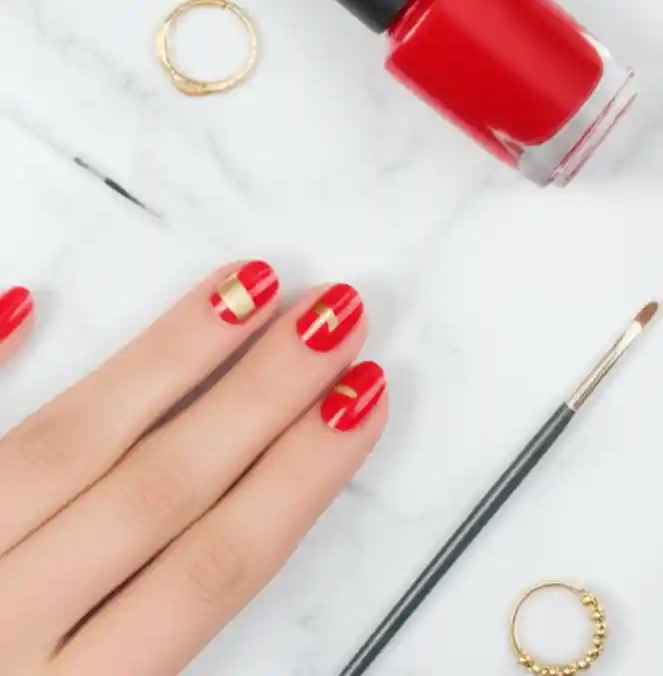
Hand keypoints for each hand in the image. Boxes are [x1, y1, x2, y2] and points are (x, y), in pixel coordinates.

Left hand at [0, 263, 386, 674]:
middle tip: (330, 317)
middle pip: (158, 490)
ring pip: (62, 447)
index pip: (211, 568)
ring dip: (163, 362)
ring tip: (238, 295)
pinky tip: (21, 303)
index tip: (356, 406)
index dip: (298, 478)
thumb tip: (213, 568)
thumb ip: (136, 663)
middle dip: (262, 396)